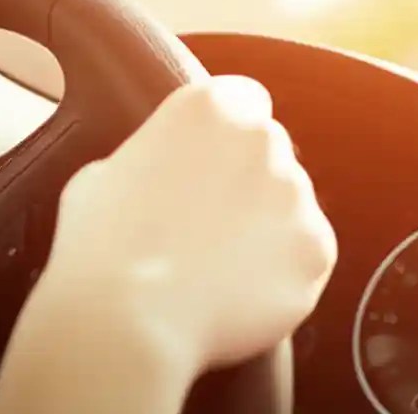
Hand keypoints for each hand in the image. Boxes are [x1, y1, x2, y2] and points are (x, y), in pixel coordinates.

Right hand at [37, 76, 337, 370]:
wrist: (127, 317)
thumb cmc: (100, 244)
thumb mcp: (104, 174)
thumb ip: (148, 158)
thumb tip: (155, 173)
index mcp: (210, 105)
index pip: (243, 100)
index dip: (226, 136)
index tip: (208, 164)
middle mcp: (264, 138)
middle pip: (269, 153)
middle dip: (247, 182)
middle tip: (206, 224)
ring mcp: (298, 195)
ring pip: (291, 206)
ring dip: (266, 228)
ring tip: (216, 269)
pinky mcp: (317, 251)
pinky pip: (305, 257)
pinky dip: (282, 275)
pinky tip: (237, 293)